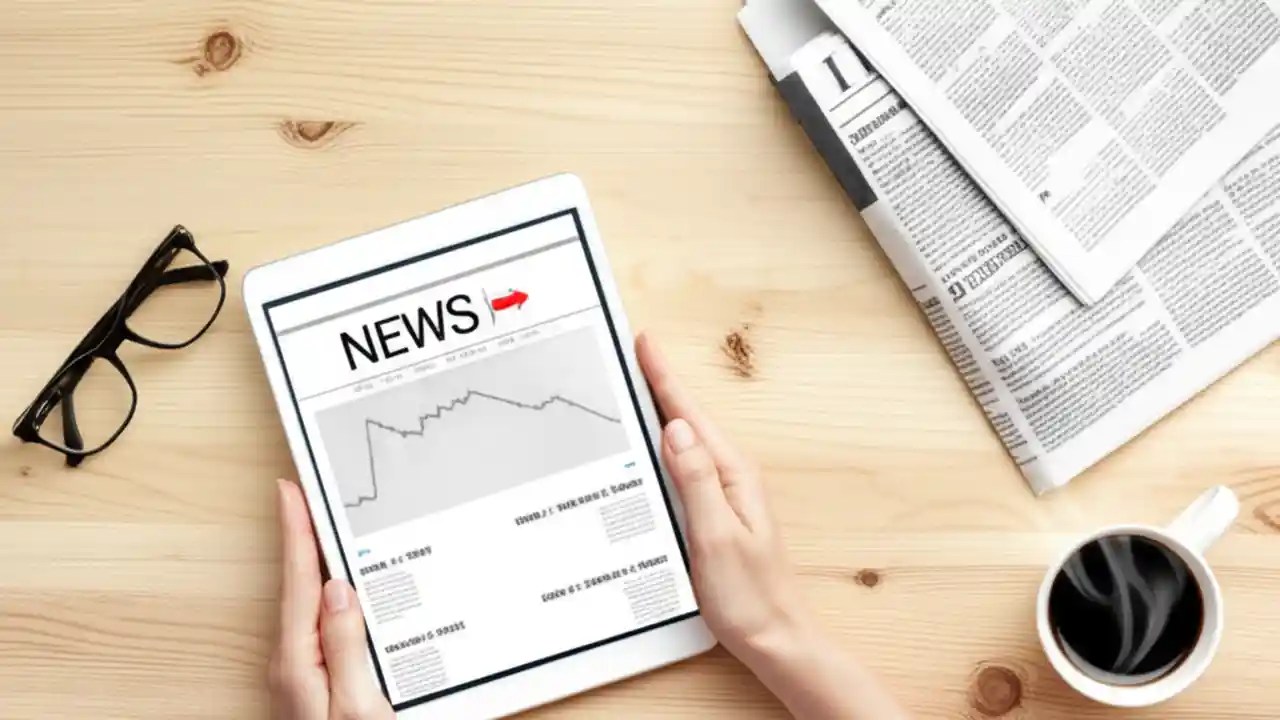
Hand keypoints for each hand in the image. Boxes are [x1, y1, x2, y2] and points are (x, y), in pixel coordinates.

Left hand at [269, 479, 394, 719]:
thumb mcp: (358, 706)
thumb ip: (345, 646)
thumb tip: (338, 589)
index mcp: (299, 663)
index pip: (300, 582)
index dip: (295, 532)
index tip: (289, 491)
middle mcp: (292, 665)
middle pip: (298, 587)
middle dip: (300, 539)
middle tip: (302, 495)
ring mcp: (300, 675)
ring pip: (307, 606)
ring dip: (312, 565)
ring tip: (315, 527)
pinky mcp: (314, 683)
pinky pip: (318, 627)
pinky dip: (324, 596)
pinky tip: (336, 590)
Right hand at [635, 334, 807, 658]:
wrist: (775, 638)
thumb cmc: (749, 597)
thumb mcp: (716, 537)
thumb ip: (697, 481)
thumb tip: (676, 430)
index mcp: (732, 475)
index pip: (690, 415)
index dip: (664, 377)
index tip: (644, 342)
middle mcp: (732, 476)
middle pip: (688, 419)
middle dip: (659, 384)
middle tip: (631, 353)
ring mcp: (726, 493)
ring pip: (685, 441)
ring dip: (662, 412)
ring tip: (636, 384)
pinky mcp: (717, 511)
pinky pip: (685, 467)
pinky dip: (665, 447)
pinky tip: (651, 447)